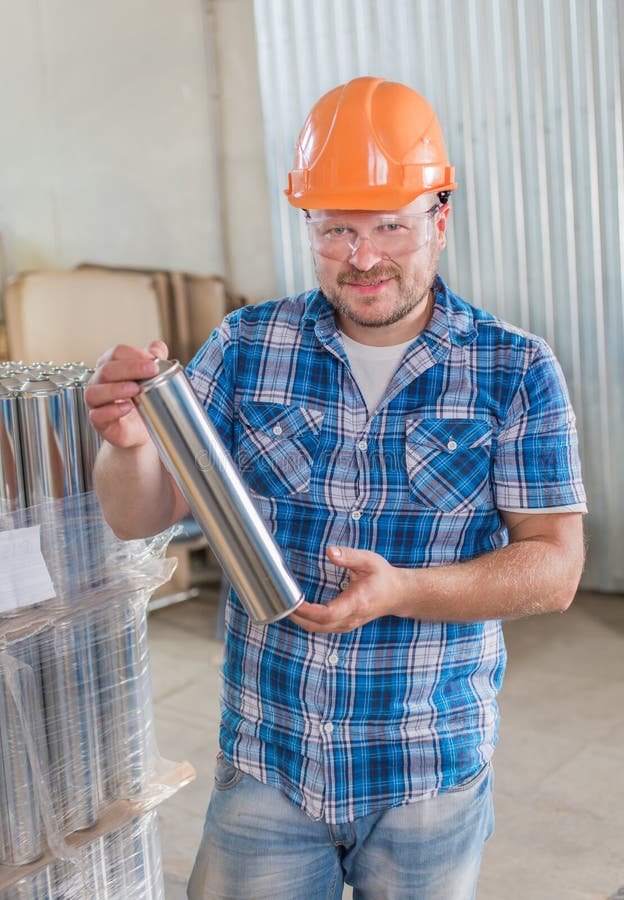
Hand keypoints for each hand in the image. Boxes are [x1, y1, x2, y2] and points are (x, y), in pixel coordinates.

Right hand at [84, 341, 167, 448]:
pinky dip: (112, 411)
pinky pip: (97, 415)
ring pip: (94, 392)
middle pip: (106, 369)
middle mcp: (98, 382)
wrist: (142, 429)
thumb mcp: (150, 377)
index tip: (154, 361)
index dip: (135, 355)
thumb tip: (157, 349)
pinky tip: (128, 408)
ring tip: (137, 389)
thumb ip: (154, 358)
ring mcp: (96, 403)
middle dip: (130, 368)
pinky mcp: (98, 422)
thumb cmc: (142, 400)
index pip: (116, 353)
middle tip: (152, 370)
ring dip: (116, 389)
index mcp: (111, 366)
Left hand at [289, 546, 406, 633]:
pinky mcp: (344, 625)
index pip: (327, 614)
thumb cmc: (383, 577)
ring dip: (299, 620)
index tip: (293, 601)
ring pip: (317, 629)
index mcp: (356, 603)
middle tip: (280, 601)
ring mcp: (347, 624)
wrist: (398, 595)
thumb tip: (329, 551)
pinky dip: (307, 621)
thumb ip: (349, 556)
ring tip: (284, 605)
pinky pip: (321, 628)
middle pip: (316, 626)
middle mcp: (350, 618)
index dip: (308, 611)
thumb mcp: (369, 561)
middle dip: (296, 616)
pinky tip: (297, 610)